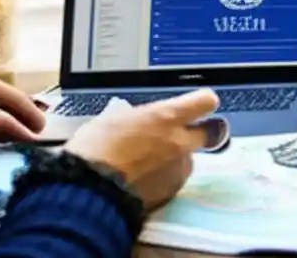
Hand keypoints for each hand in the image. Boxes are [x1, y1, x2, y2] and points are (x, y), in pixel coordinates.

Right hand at [64, 88, 219, 211]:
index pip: (204, 101)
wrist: (90, 190)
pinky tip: (141, 182)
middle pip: (206, 134)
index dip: (201, 102)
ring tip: (147, 165)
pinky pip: (173, 181)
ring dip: (174, 160)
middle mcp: (180, 142)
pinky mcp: (170, 194)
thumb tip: (140, 120)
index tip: (195, 105)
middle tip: (171, 137)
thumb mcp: (113, 119)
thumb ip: (137, 118)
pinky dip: (162, 180)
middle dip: (194, 133)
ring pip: (187, 160)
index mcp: (166, 117)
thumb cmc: (96, 147)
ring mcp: (177, 170)